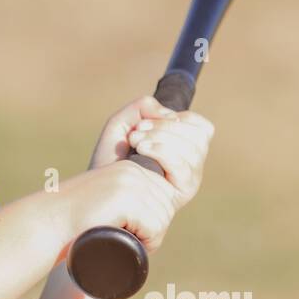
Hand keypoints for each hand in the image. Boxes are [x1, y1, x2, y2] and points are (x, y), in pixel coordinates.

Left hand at [88, 95, 214, 211]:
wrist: (98, 189)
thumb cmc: (111, 159)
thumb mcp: (122, 124)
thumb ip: (142, 107)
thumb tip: (170, 114)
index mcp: (184, 148)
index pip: (201, 127)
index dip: (174, 119)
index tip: (141, 123)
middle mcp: (191, 164)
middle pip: (198, 135)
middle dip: (164, 128)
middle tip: (135, 133)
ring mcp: (190, 179)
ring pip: (193, 149)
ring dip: (161, 137)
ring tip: (136, 142)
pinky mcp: (183, 191)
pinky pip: (183, 165)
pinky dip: (162, 151)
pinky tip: (141, 150)